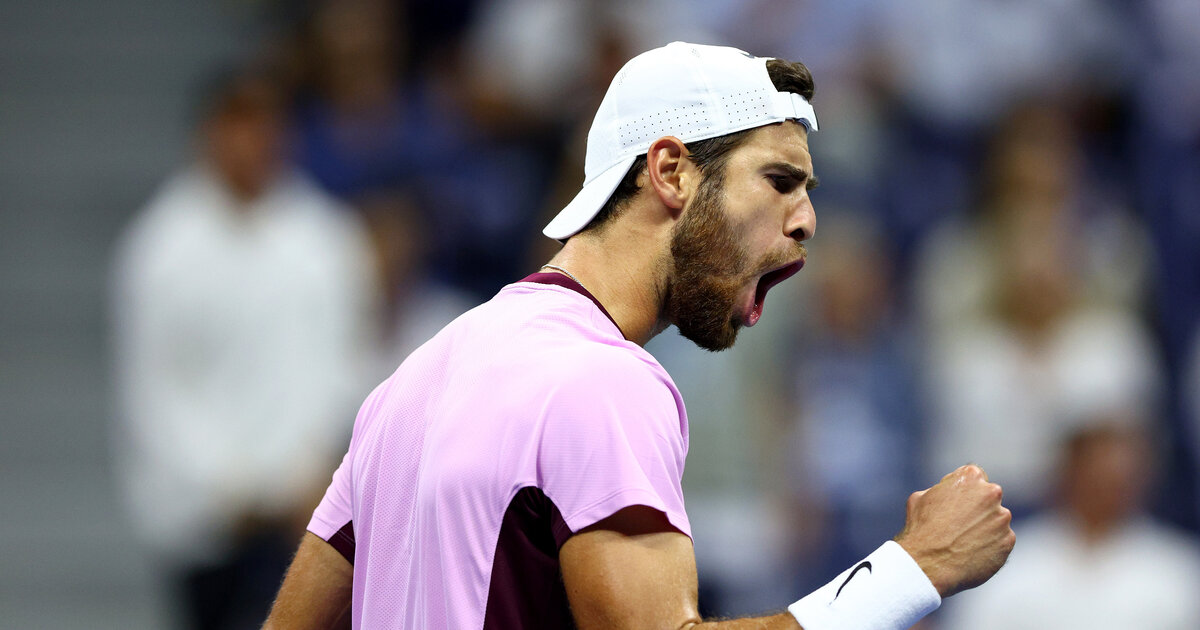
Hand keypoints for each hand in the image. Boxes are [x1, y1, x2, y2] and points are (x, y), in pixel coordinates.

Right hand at [894, 464, 1014, 597]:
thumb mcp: (921, 497)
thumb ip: (942, 491)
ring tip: (962, 543)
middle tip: (960, 525)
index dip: (964, 491)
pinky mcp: (1008, 541)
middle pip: (989, 498)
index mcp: (970, 476)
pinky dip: (990, 547)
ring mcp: (1002, 518)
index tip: (957, 503)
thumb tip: (947, 495)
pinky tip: (970, 554)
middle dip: (978, 508)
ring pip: (996, 521)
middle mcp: (991, 493)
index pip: (975, 477)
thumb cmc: (920, 529)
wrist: (928, 563)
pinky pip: (1001, 541)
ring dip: (985, 528)